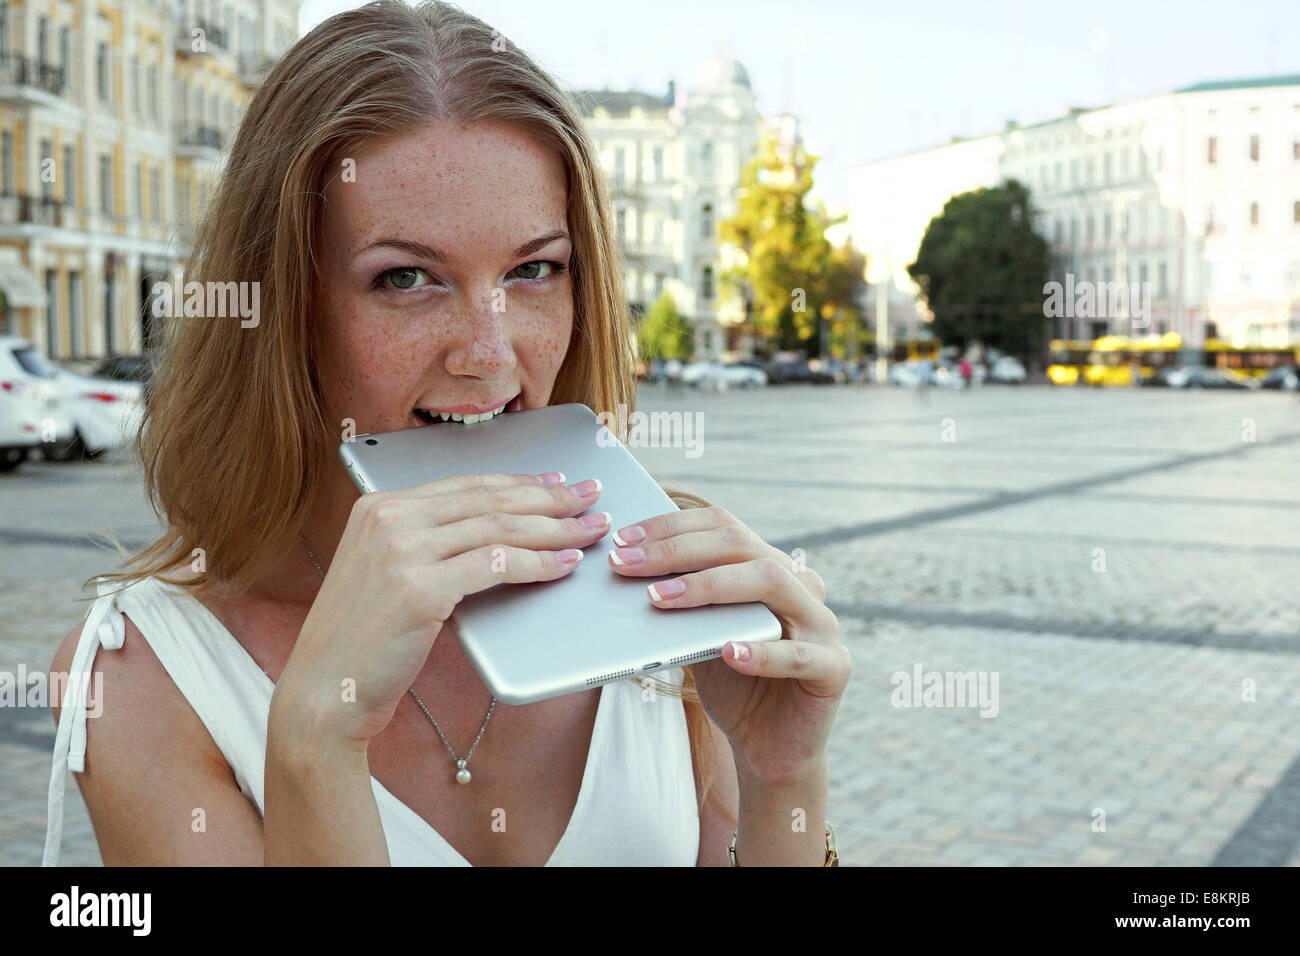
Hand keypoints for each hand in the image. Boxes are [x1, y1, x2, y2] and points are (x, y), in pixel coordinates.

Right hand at [277, 472, 610, 745]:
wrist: (324, 692)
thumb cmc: (363, 642)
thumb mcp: (388, 574)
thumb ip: (428, 544)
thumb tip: (499, 531)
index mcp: (378, 505)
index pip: (466, 483)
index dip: (520, 481)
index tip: (558, 481)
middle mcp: (387, 517)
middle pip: (490, 500)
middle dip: (550, 497)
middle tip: (591, 497)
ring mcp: (400, 549)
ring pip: (499, 528)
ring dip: (555, 528)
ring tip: (590, 530)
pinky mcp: (419, 586)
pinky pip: (496, 565)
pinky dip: (538, 564)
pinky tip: (564, 565)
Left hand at [607, 506, 849, 786]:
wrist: (769, 749)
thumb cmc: (731, 685)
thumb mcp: (699, 636)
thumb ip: (682, 602)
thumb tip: (628, 568)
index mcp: (770, 566)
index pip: (723, 527)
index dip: (671, 528)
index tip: (623, 540)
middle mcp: (800, 584)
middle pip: (741, 547)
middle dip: (678, 551)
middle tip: (628, 565)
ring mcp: (823, 623)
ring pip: (771, 583)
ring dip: (710, 587)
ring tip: (660, 599)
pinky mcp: (834, 668)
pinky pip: (798, 655)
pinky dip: (761, 652)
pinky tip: (728, 652)